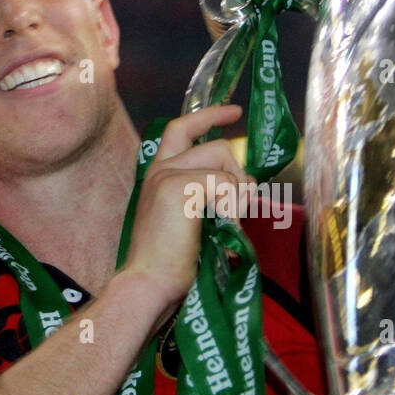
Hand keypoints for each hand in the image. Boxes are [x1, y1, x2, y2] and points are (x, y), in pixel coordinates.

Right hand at [118, 105, 252, 327]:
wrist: (149, 284)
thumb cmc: (170, 264)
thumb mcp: (192, 221)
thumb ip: (210, 196)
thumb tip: (246, 185)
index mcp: (158, 175)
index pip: (181, 128)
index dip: (209, 115)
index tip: (234, 111)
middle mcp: (159, 169)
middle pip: (216, 146)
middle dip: (239, 171)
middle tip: (239, 206)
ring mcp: (166, 176)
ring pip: (223, 159)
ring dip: (238, 191)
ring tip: (228, 222)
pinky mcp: (178, 188)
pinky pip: (225, 182)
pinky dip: (233, 204)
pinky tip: (223, 225)